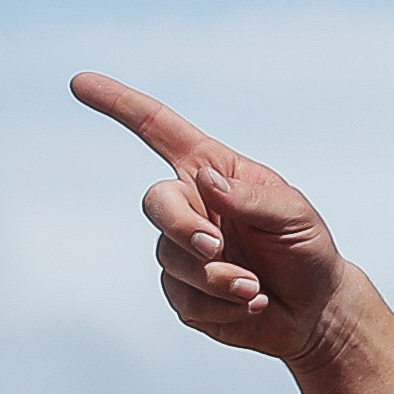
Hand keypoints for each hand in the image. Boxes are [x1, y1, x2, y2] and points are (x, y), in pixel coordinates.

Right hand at [71, 71, 355, 365]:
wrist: (314, 310)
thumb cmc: (307, 251)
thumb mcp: (293, 215)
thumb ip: (251, 198)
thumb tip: (205, 181)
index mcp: (212, 170)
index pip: (157, 130)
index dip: (119, 105)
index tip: (80, 83)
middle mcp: (191, 205)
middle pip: (156, 203)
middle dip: (183, 228)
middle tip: (217, 248)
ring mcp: (182, 250)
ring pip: (170, 258)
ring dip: (216, 277)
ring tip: (255, 289)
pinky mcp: (184, 293)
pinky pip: (183, 298)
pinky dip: (220, 305)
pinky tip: (250, 304)